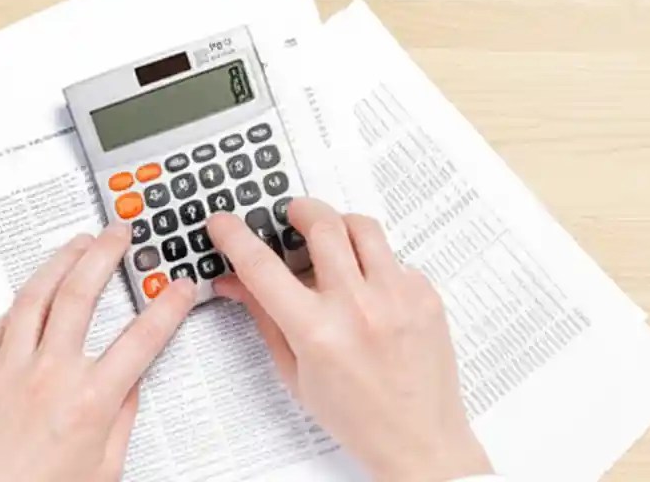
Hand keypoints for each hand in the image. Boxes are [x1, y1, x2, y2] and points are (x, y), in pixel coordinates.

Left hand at [0, 224, 195, 481]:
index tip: (179, 287)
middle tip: (118, 234)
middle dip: (105, 255)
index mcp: (90, 402)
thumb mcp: (103, 469)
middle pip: (81, 295)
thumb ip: (121, 419)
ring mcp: (7, 372)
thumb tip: (131, 381)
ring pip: (35, 297)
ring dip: (60, 263)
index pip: (142, 338)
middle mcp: (49, 377)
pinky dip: (19, 305)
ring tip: (77, 244)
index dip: (168, 306)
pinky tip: (31, 294)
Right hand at [209, 199, 492, 481]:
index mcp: (317, 331)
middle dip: (299, 210)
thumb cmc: (356, 416)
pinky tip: (370, 290)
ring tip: (332, 242)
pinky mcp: (425, 295)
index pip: (263, 267)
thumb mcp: (295, 373)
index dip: (236, 237)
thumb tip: (234, 281)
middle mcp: (358, 307)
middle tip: (291, 216)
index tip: (224, 222)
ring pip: (363, 227)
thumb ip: (265, 318)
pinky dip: (375, 264)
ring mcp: (397, 297)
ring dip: (339, 225)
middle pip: (322, 225)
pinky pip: (394, 257)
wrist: (419, 440)